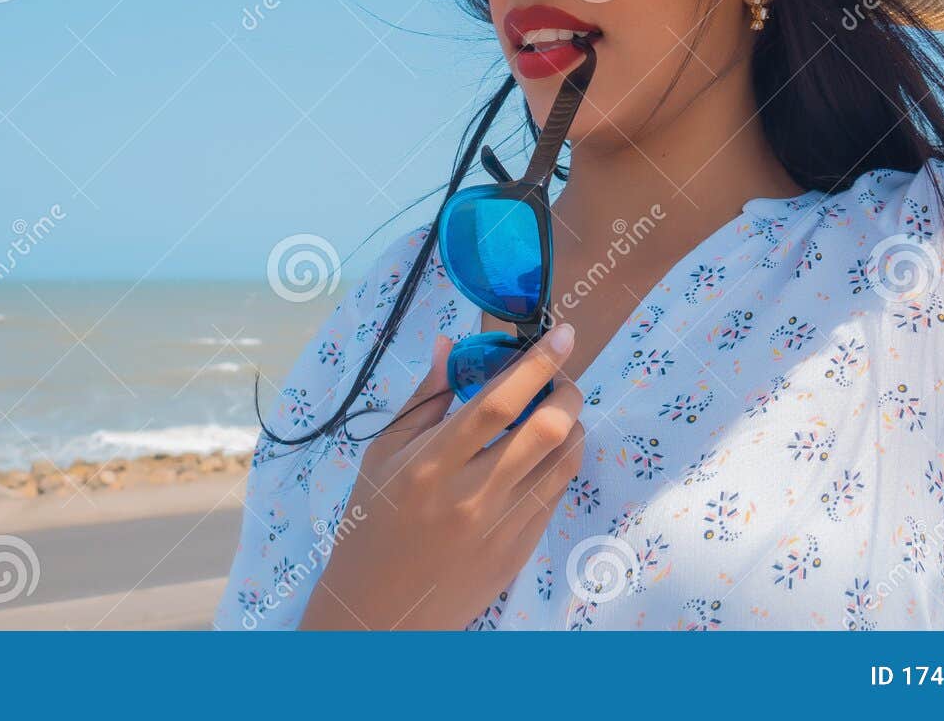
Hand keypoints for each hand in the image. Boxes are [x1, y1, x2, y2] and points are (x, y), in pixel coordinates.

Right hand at [298, 324, 585, 629]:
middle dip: (567, 392)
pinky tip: (544, 451)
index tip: (562, 334)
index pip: (497, 404)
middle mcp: (470, 496)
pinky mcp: (520, 550)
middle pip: (545, 430)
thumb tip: (449, 345)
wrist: (381, 610)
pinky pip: (557, 493)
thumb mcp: (382, 455)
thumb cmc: (373, 523)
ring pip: (563, 461)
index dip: (536, 364)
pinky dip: (560, 461)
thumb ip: (423, 399)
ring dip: (570, 426)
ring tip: (555, 412)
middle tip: (561, 378)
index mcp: (429, 465)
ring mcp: (501, 527)